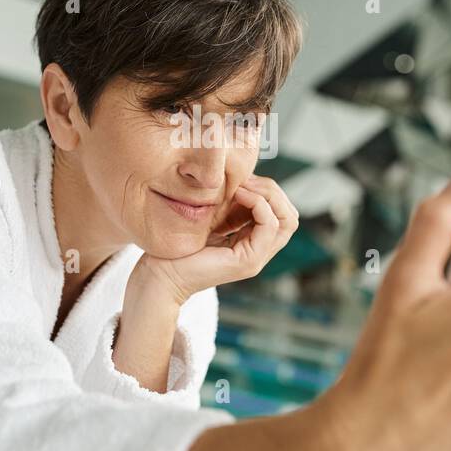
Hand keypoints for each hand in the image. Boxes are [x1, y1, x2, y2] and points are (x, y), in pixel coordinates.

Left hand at [134, 175, 298, 306]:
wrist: (160, 273)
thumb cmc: (177, 245)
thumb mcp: (211, 216)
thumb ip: (230, 204)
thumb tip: (244, 176)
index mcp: (251, 241)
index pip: (281, 212)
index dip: (267, 190)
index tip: (241, 179)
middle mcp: (259, 251)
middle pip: (290, 215)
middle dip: (272, 190)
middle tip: (245, 180)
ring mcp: (256, 258)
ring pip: (287, 219)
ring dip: (268, 195)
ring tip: (241, 187)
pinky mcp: (249, 261)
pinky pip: (270, 225)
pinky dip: (258, 204)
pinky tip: (238, 194)